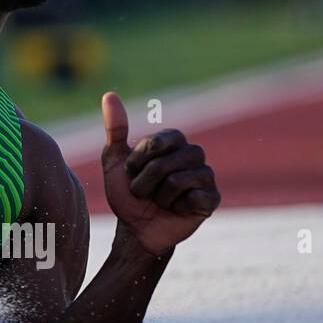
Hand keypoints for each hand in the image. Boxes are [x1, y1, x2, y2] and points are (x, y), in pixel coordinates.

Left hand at [100, 92, 219, 256]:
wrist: (137, 227)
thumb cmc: (127, 192)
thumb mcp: (114, 160)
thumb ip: (115, 128)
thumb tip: (109, 94)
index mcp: (173, 141)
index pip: (156, 142)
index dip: (138, 161)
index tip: (132, 171)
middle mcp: (193, 154)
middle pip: (165, 164)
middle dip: (145, 182)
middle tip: (144, 191)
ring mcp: (205, 176)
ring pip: (177, 181)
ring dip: (158, 196)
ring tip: (159, 200)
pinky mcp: (212, 199)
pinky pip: (193, 199)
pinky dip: (176, 208)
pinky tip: (176, 210)